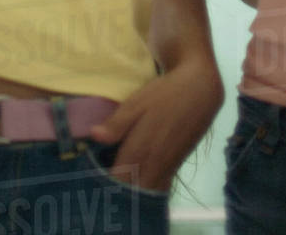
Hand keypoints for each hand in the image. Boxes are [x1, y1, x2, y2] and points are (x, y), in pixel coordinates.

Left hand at [87, 60, 222, 192]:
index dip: (101, 188)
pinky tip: (133, 183)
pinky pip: (157, 189)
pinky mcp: (174, 168)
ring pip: (145, 194)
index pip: (117, 183)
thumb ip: (116, 124)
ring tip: (111, 188)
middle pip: (130, 194)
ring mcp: (166, 170)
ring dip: (129, 195)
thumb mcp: (137, 103)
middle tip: (95, 188)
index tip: (86, 185)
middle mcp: (154, 167)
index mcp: (140, 151)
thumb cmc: (164, 94)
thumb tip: (93, 136)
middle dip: (114, 195)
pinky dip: (144, 191)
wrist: (200, 90)